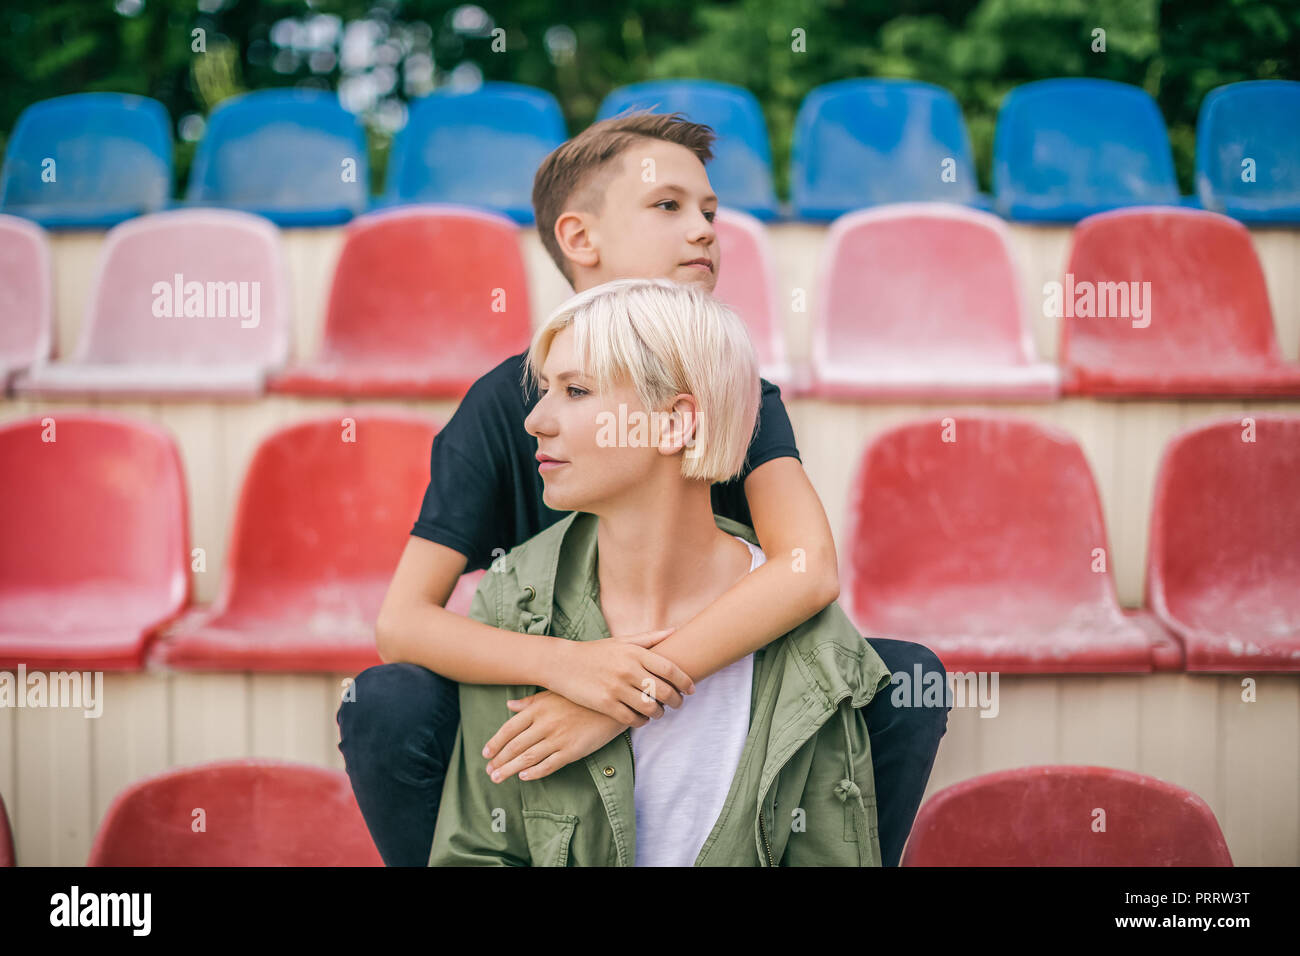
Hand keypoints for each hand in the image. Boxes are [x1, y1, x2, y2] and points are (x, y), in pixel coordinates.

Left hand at [482, 690, 625, 782]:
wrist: (611, 705)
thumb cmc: (581, 697)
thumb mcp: (554, 693)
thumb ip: (530, 702)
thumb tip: (509, 705)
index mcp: (538, 708)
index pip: (510, 728)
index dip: (496, 742)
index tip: (485, 754)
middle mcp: (545, 723)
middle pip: (516, 746)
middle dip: (500, 760)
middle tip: (489, 772)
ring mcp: (558, 738)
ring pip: (528, 757)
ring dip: (510, 770)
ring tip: (498, 778)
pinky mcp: (572, 750)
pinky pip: (549, 764)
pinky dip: (534, 772)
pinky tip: (524, 777)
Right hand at [542, 627, 696, 724]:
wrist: (562, 663)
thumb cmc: (595, 652)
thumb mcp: (621, 641)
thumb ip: (649, 638)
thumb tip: (676, 630)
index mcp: (635, 653)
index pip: (670, 669)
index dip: (685, 681)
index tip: (691, 689)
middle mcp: (628, 670)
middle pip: (664, 691)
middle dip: (676, 701)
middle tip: (678, 704)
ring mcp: (616, 688)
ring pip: (650, 708)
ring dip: (660, 713)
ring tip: (659, 712)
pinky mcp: (605, 704)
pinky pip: (632, 719)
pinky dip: (642, 721)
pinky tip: (642, 718)